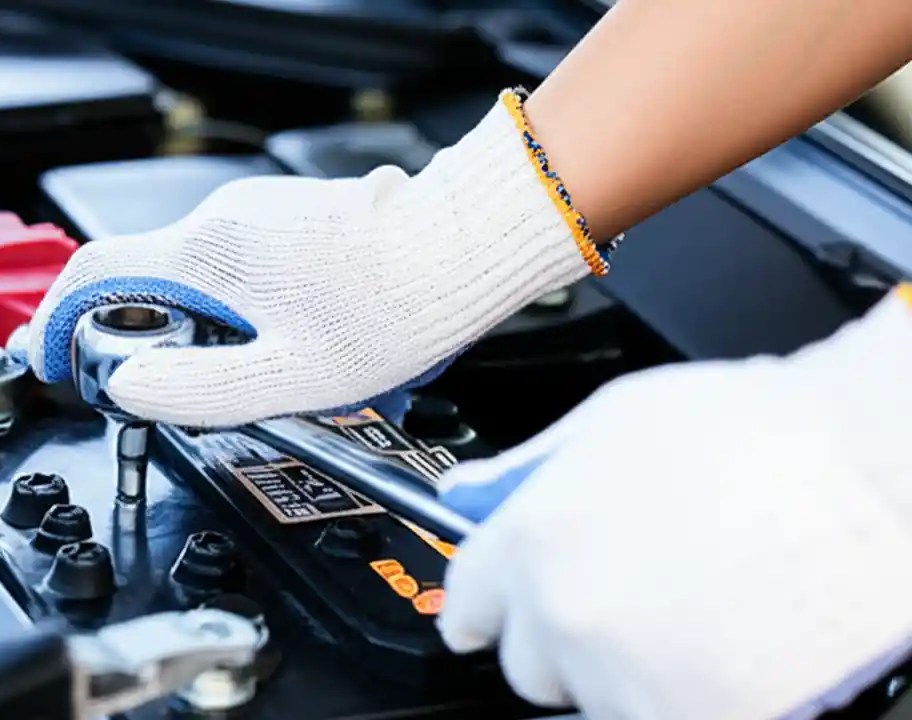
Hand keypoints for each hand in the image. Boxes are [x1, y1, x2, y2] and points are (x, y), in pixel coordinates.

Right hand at [27, 93, 594, 426]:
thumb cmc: (393, 309)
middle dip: (144, 342)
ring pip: (198, 278)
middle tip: (169, 394)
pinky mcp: (289, 218)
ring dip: (204, 331)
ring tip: (264, 377)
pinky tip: (294, 343)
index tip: (56, 362)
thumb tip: (131, 389)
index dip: (58, 324)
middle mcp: (224, 220)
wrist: (463, 252)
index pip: (94, 275)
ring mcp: (258, 212)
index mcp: (208, 256)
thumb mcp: (287, 377)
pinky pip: (240, 268)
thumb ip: (196, 390)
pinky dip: (241, 310)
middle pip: (145, 282)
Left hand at [435, 288, 911, 719]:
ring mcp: (632, 680)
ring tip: (696, 609)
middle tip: (634, 593)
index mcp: (535, 540)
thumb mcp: (615, 420)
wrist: (876, 472)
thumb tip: (465, 496)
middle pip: (529, 663)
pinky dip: (688, 696)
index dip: (491, 603)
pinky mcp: (701, 718)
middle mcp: (570, 616)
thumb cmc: (759, 433)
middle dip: (565, 636)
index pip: (468, 606)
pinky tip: (726, 646)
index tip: (501, 609)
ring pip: (597, 701)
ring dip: (628, 671)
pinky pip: (659, 717)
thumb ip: (526, 472)